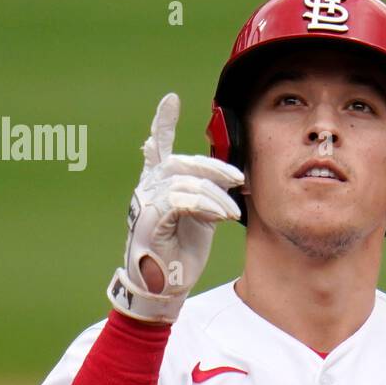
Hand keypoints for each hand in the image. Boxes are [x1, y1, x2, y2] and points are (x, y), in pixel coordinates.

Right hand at [107, 93, 243, 322]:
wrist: (165, 285)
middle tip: (239, 178)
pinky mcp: (150, 220)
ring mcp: (146, 203)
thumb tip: (226, 177)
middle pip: (182, 163)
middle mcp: (148, 188)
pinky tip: (221, 216)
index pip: (159, 147)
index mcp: (158, 184)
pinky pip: (181, 201)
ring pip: (185, 183)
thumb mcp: (199, 215)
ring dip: (216, 196)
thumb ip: (205, 192)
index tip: (171, 99)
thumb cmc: (181, 250)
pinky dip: (206, 206)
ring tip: (232, 213)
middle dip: (215, 168)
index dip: (163, 122)